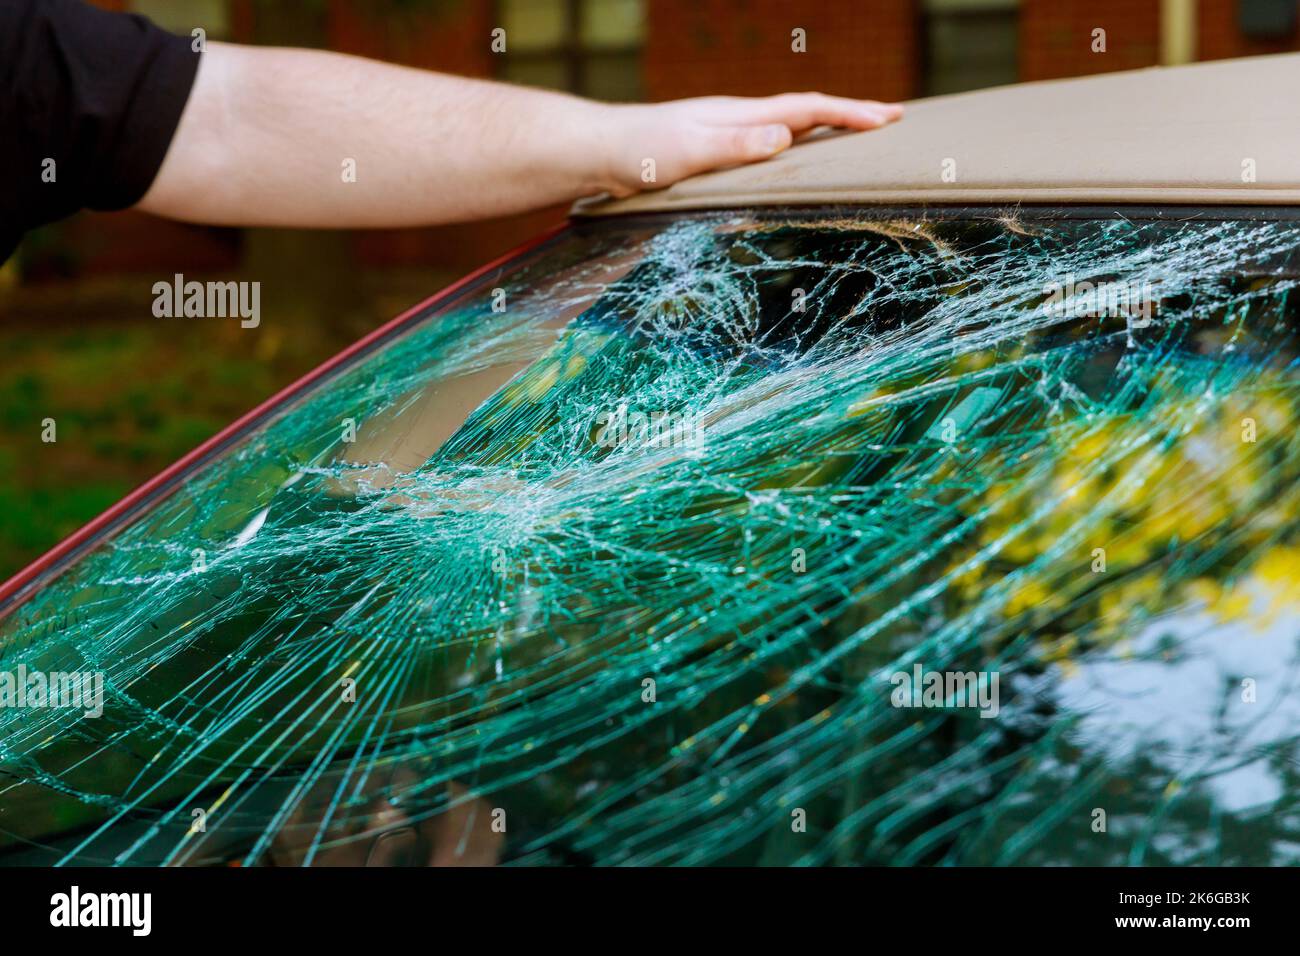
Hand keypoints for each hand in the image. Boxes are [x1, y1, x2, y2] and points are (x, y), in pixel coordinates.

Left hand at [596, 93, 903, 197]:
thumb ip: (737, 145)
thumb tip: (785, 137)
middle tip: (892, 119)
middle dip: (851, 114)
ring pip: (790, 122)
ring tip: (858, 131)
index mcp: (741, 115)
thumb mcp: (690, 152)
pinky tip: (797, 152)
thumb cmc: (640, 154)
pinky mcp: (714, 146)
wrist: (599, 148)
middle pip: (807, 110)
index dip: (849, 113)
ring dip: (828, 125)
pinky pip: (770, 139)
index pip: (808, 109)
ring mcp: (727, 129)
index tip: (887, 119)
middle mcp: (739, 117)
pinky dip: (798, 140)